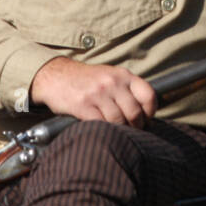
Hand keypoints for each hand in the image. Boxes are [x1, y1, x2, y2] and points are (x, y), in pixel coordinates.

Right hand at [29, 56, 157, 126]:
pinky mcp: (82, 105)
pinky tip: (102, 129)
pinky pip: (100, 124)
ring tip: (116, 130)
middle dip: (135, 126)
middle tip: (131, 130)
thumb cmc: (86, 80)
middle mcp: (112, 82)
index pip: (148, 95)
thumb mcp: (110, 76)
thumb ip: (126, 89)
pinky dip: (103, 129)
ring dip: (119, 129)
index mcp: (122, 75)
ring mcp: (97, 93)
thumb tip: (145, 114)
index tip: (146, 120)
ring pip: (118, 120)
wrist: (55, 76)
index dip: (150, 112)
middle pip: (134, 112)